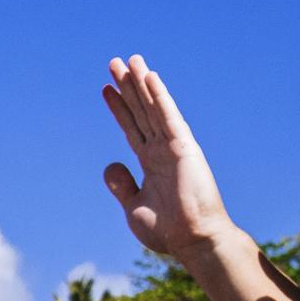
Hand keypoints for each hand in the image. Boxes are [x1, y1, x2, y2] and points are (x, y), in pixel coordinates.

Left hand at [101, 54, 242, 262]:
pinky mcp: (184, 147)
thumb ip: (122, 185)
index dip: (119, 107)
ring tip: (129, 60)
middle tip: (114, 62)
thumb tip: (111, 165)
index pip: (131, 127)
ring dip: (141, 82)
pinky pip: (168, 116)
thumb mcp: (134, 207)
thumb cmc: (168, 230)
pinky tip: (149, 76)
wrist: (193, 240)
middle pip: (140, 110)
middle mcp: (162, 150)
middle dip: (127, 87)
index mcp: (151, 163)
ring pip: (153, 107)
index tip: (106, 88)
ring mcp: (173, 146)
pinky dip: (159, 95)